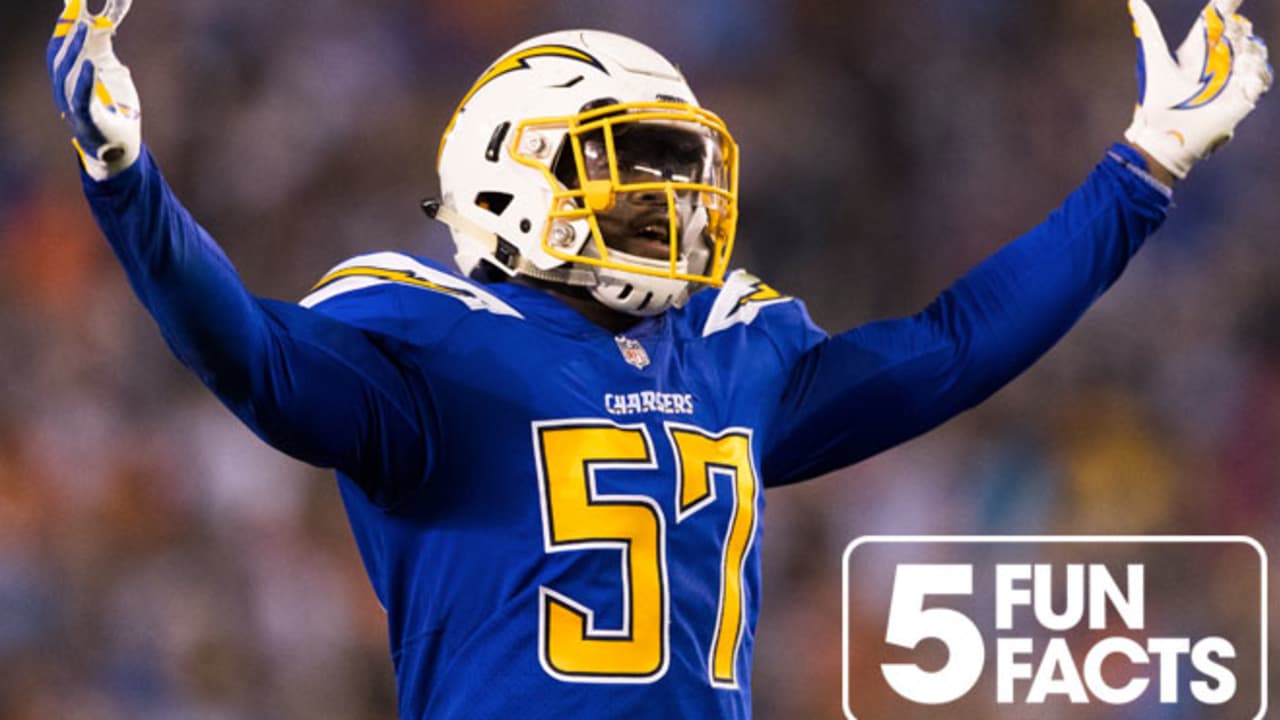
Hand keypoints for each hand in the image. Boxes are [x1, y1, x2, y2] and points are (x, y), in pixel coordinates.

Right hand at [47, 0, 140, 180]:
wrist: (119, 154)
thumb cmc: (116, 117)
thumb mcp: (114, 82)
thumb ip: (106, 59)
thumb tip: (105, 31)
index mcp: (68, 83)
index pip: (59, 51)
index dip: (64, 29)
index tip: (72, 8)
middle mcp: (64, 93)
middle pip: (58, 57)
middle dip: (66, 32)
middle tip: (77, 11)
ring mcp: (71, 107)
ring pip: (64, 73)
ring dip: (75, 48)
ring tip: (85, 26)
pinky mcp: (86, 121)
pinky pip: (81, 97)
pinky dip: (85, 79)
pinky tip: (91, 64)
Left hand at [1125, 0, 1271, 178]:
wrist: (1166, 137)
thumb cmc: (1156, 100)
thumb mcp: (1154, 58)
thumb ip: (1148, 27)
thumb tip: (1134, 0)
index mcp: (1195, 51)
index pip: (1216, 20)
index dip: (1226, 4)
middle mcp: (1215, 62)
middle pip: (1240, 32)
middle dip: (1238, 31)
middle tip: (1227, 39)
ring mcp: (1231, 79)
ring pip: (1254, 50)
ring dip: (1248, 52)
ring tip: (1234, 62)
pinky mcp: (1242, 98)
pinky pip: (1261, 76)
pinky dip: (1256, 73)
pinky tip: (1244, 78)